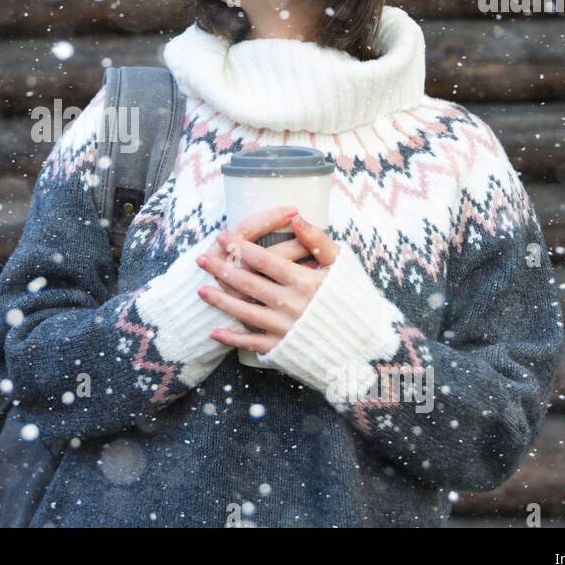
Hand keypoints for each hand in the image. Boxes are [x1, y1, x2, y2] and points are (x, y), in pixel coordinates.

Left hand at [194, 205, 341, 354]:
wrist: (364, 343)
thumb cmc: (352, 298)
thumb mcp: (341, 265)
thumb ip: (318, 241)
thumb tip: (296, 216)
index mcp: (305, 281)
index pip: (266, 261)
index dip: (242, 248)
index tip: (224, 237)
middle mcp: (291, 305)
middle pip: (249, 284)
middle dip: (223, 270)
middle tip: (201, 258)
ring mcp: (285, 328)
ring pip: (245, 312)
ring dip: (220, 301)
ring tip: (201, 290)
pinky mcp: (282, 348)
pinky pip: (252, 343)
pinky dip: (232, 338)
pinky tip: (214, 331)